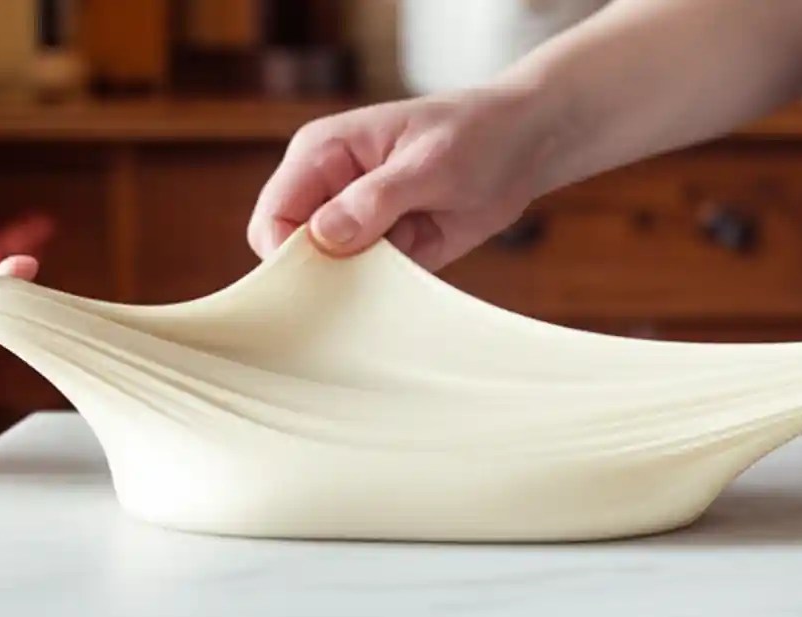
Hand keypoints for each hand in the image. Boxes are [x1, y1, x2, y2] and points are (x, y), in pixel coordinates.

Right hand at [248, 87, 553, 269]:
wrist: (525, 147)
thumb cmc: (475, 134)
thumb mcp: (430, 163)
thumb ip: (376, 199)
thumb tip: (324, 237)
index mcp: (321, 153)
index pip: (276, 215)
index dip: (288, 253)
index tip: (324, 278)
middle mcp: (329, 191)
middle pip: (293, 253)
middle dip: (319, 277)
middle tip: (363, 289)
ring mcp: (357, 225)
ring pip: (329, 276)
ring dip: (356, 290)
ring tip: (398, 284)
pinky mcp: (388, 251)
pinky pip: (368, 286)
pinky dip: (385, 297)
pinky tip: (409, 294)